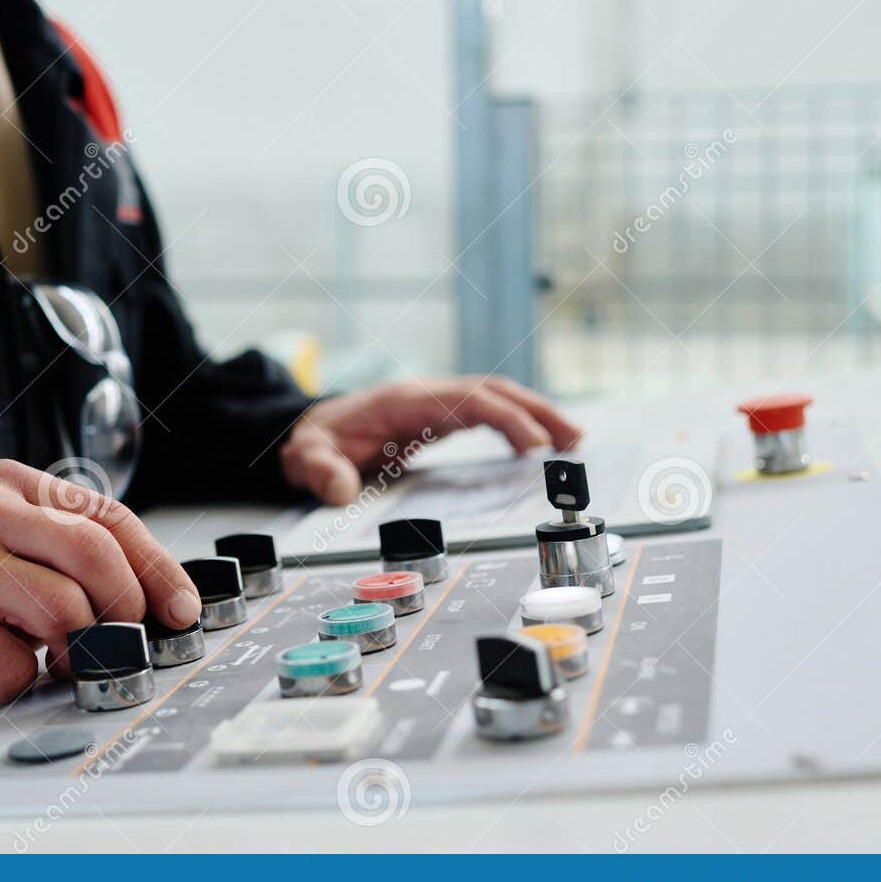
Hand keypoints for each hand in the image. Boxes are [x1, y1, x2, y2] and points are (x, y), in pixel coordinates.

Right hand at [0, 460, 201, 706]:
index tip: (181, 610)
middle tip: (124, 642)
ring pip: (60, 608)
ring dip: (77, 651)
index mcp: (12, 485)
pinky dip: (22, 681)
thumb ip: (81, 559)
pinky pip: (12, 663)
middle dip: (125, 608)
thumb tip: (166, 606)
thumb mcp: (21, 549)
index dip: (157, 569)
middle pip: (91, 553)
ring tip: (62, 660)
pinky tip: (1, 670)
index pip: (108, 517)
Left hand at [279, 376, 582, 505]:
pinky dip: (516, 426)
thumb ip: (321, 471)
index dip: (504, 419)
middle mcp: (427, 396)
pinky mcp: (439, 419)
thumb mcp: (307, 457)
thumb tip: (341, 489)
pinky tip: (538, 447)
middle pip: (493, 392)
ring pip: (496, 400)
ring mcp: (436, 404)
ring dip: (535, 416)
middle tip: (574, 440)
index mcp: (405, 400)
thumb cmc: (314, 442)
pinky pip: (487, 415)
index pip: (467, 400)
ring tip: (573, 441)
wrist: (309, 431)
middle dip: (536, 412)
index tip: (533, 445)